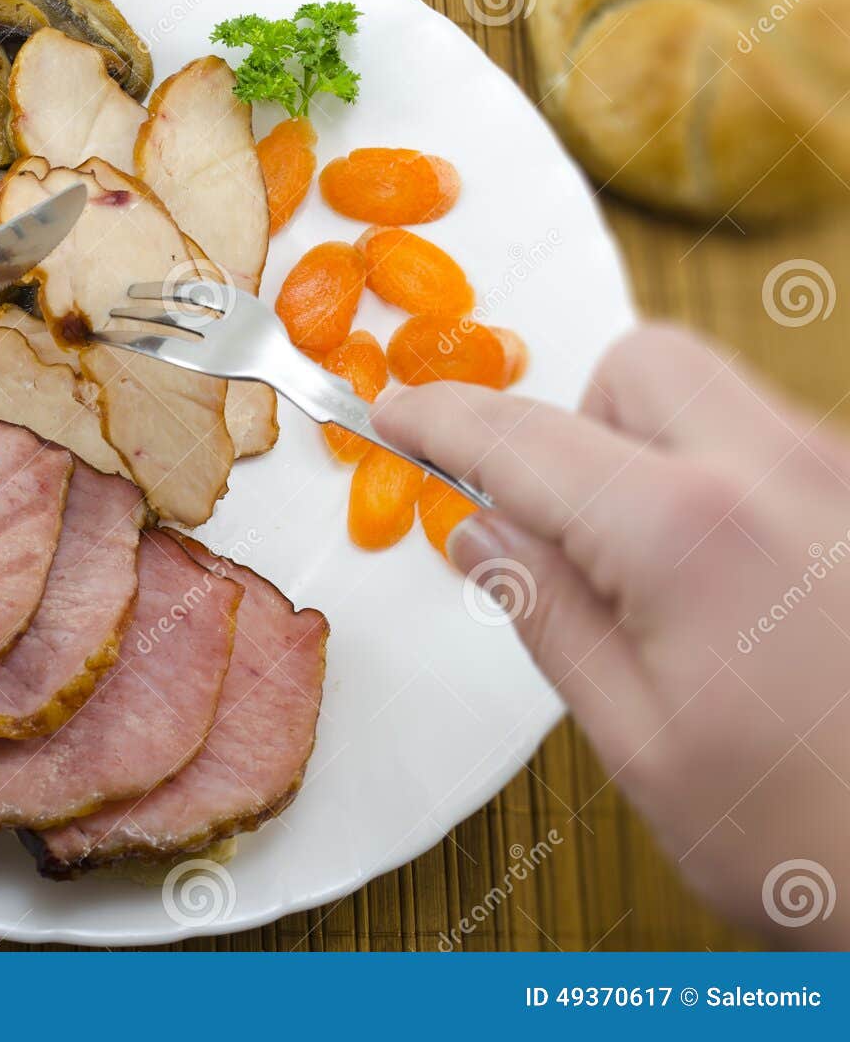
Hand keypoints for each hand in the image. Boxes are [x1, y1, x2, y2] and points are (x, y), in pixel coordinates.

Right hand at [375, 324, 849, 947]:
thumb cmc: (822, 838)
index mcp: (692, 534)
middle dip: (576, 418)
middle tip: (566, 522)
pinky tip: (738, 594)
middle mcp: (787, 475)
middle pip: (640, 364)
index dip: (441, 420)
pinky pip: (781, 449)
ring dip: (656, 452)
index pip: (524, 439)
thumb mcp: (641, 741)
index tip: (395, 414)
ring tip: (661, 581)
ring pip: (720, 396)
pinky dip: (726, 483)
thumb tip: (479, 532)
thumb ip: (548, 613)